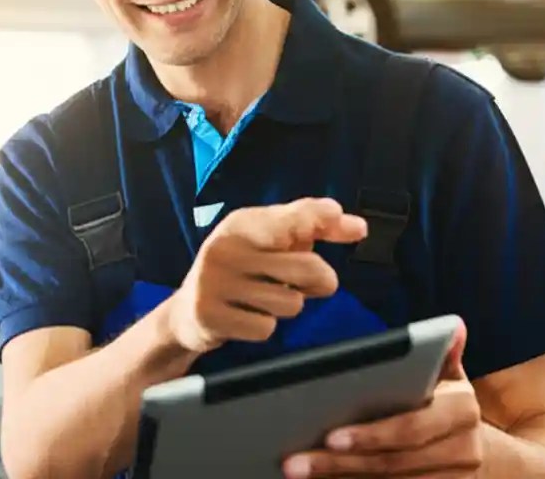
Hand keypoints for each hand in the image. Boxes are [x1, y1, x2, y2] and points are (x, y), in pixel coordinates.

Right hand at [165, 198, 367, 353]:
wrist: (186, 311)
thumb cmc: (240, 270)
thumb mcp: (268, 242)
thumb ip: (312, 229)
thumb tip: (358, 227)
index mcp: (242, 224)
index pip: (294, 217)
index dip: (324, 219)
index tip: (346, 221)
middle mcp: (227, 248)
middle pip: (307, 268)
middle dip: (318, 281)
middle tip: (304, 283)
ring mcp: (215, 283)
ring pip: (290, 303)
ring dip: (287, 306)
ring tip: (265, 298)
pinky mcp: (211, 315)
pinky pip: (266, 328)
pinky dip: (263, 326)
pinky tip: (246, 316)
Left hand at [283, 319, 484, 477]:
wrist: (474, 446)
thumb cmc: (443, 400)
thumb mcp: (447, 374)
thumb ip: (441, 352)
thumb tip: (454, 326)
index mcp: (462, 411)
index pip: (410, 428)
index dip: (370, 435)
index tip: (329, 437)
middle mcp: (465, 450)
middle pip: (391, 463)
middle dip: (338, 463)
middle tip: (293, 462)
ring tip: (298, 472)